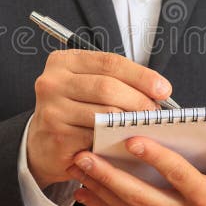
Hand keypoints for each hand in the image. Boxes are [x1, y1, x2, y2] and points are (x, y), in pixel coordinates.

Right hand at [27, 49, 172, 188]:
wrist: (42, 144)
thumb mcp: (87, 86)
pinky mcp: (58, 137)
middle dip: (139, 100)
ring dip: (131, 122)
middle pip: (108, 87)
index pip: (109, 63)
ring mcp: (52, 110)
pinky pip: (98, 138)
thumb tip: (158, 91)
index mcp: (63, 62)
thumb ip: (115, 81)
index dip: (141, 75)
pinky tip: (127, 142)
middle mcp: (52, 82)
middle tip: (156, 112)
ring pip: (105, 114)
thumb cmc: (73, 111)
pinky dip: (117, 140)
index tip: (163, 88)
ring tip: (145, 126)